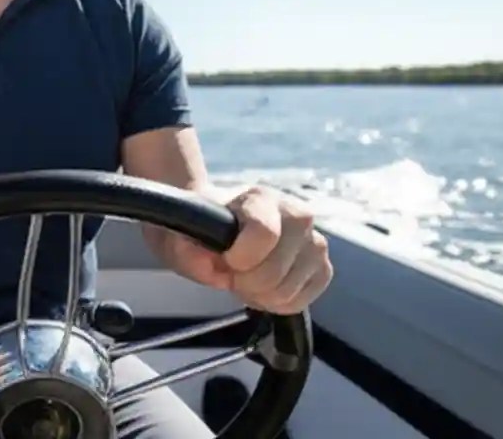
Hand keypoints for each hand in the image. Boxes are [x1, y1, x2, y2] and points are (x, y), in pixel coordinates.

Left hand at [163, 186, 332, 313]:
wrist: (217, 227)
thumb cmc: (200, 231)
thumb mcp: (180, 237)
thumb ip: (188, 253)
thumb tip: (214, 269)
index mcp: (261, 199)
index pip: (265, 233)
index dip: (240, 258)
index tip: (225, 258)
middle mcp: (297, 215)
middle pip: (276, 270)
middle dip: (246, 282)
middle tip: (232, 273)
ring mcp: (315, 242)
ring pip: (288, 290)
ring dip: (260, 295)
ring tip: (246, 279)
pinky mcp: (322, 268)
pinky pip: (302, 301)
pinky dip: (277, 304)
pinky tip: (263, 289)